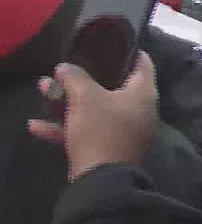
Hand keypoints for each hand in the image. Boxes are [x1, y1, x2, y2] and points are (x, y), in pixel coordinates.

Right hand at [28, 54, 156, 181]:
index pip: (142, 63)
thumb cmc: (100, 130)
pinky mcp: (108, 147)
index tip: (109, 43)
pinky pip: (86, 130)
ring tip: (44, 89)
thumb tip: (64, 67)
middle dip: (84, 78)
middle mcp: (138, 109)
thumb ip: (75, 77)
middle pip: (112, 86)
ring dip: (68, 101)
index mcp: (143, 93)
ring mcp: (124, 130)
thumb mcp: (85, 98)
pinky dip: (65, 127)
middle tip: (65, 69)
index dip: (127, 51)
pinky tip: (37, 126)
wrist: (100, 180)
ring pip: (95, 108)